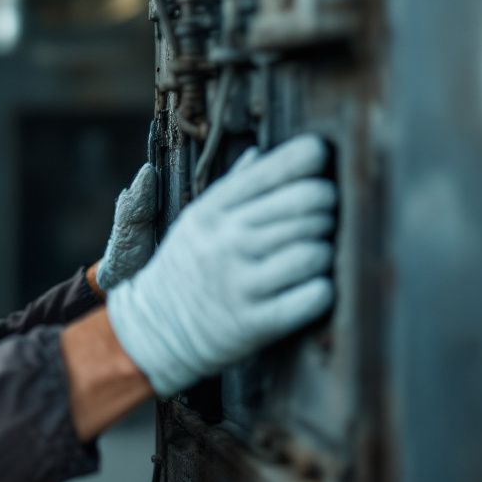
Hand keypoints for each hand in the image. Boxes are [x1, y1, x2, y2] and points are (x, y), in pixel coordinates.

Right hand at [106, 135, 336, 394]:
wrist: (155, 329)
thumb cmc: (186, 267)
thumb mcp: (195, 220)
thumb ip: (231, 186)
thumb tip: (260, 152)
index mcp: (213, 210)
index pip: (276, 169)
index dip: (312, 157)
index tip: (322, 161)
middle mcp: (226, 241)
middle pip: (307, 203)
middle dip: (326, 206)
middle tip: (323, 216)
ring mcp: (240, 283)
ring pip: (315, 250)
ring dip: (325, 251)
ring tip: (315, 256)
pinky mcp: (254, 323)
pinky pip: (313, 297)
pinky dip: (323, 289)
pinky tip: (313, 287)